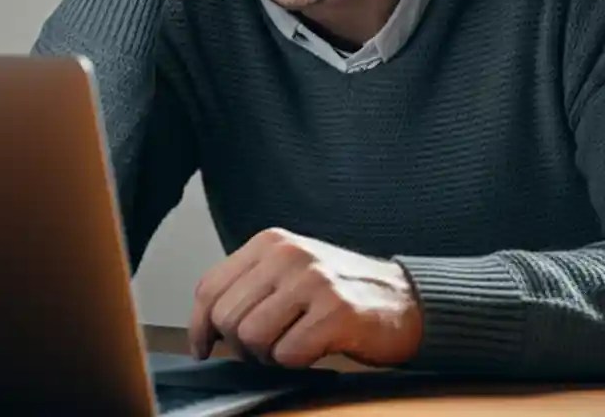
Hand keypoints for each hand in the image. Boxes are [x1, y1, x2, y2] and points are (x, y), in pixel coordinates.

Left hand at [188, 228, 423, 368]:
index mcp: (269, 242)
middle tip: (268, 348)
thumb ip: (249, 288)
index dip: (199, 326)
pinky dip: (297, 362)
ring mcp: (312, 281)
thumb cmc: (339, 292)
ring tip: (294, 344)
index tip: (203, 348)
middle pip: (226, 317)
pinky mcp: (335, 312)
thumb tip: (204, 328)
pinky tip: (316, 348)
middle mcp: (287, 255)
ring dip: (269, 356)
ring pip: (252, 338)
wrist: (405, 299)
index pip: (209, 287)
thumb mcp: (288, 273)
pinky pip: (288, 355)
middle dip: (240, 345)